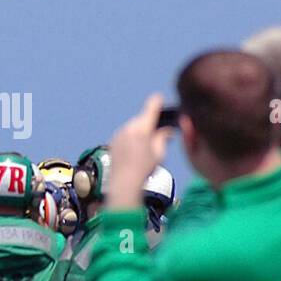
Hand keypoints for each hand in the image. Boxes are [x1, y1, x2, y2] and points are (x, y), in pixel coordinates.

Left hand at [106, 93, 172, 209]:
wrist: (123, 181)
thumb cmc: (143, 169)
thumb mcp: (159, 153)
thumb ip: (163, 138)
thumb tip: (167, 130)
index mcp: (142, 128)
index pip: (151, 108)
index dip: (157, 102)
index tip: (159, 98)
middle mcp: (129, 127)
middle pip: (142, 119)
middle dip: (150, 124)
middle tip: (158, 135)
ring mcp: (119, 133)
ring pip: (133, 127)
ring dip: (139, 132)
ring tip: (144, 149)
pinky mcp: (113, 141)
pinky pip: (125, 135)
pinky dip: (130, 139)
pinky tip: (134, 153)